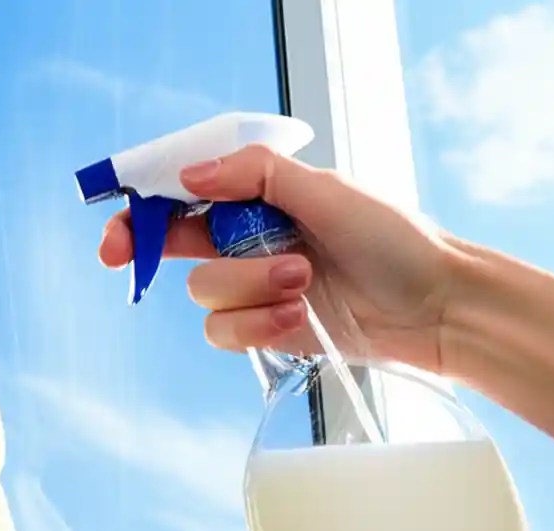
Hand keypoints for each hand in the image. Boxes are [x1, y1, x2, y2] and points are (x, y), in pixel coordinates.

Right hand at [99, 144, 467, 373]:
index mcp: (260, 196)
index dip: (143, 207)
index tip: (116, 228)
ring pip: (204, 291)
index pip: (186, 195)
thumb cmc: (395, 239)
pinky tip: (296, 316)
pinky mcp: (266, 329)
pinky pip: (225, 331)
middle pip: (172, 243)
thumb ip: (255, 176)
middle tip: (124, 257)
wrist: (436, 307)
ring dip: (248, 285)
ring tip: (302, 279)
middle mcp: (250, 239)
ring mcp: (256, 286)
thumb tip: (190, 176)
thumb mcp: (326, 190)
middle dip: (149, 249)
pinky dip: (256, 324)